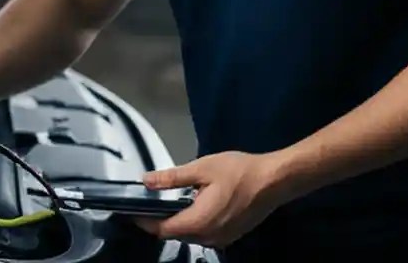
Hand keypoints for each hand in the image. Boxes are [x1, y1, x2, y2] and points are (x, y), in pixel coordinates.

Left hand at [133, 151, 292, 247]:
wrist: (274, 181)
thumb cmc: (239, 172)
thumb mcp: (201, 169)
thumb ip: (172, 178)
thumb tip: (146, 181)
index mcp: (198, 222)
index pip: (161, 229)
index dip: (144, 221)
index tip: (132, 210)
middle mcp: (208, 237)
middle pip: (175, 234)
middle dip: (159, 221)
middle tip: (149, 202)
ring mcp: (221, 238)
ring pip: (190, 235)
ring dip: (177, 222)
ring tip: (169, 202)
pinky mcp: (231, 235)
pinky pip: (204, 234)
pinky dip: (193, 223)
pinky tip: (194, 206)